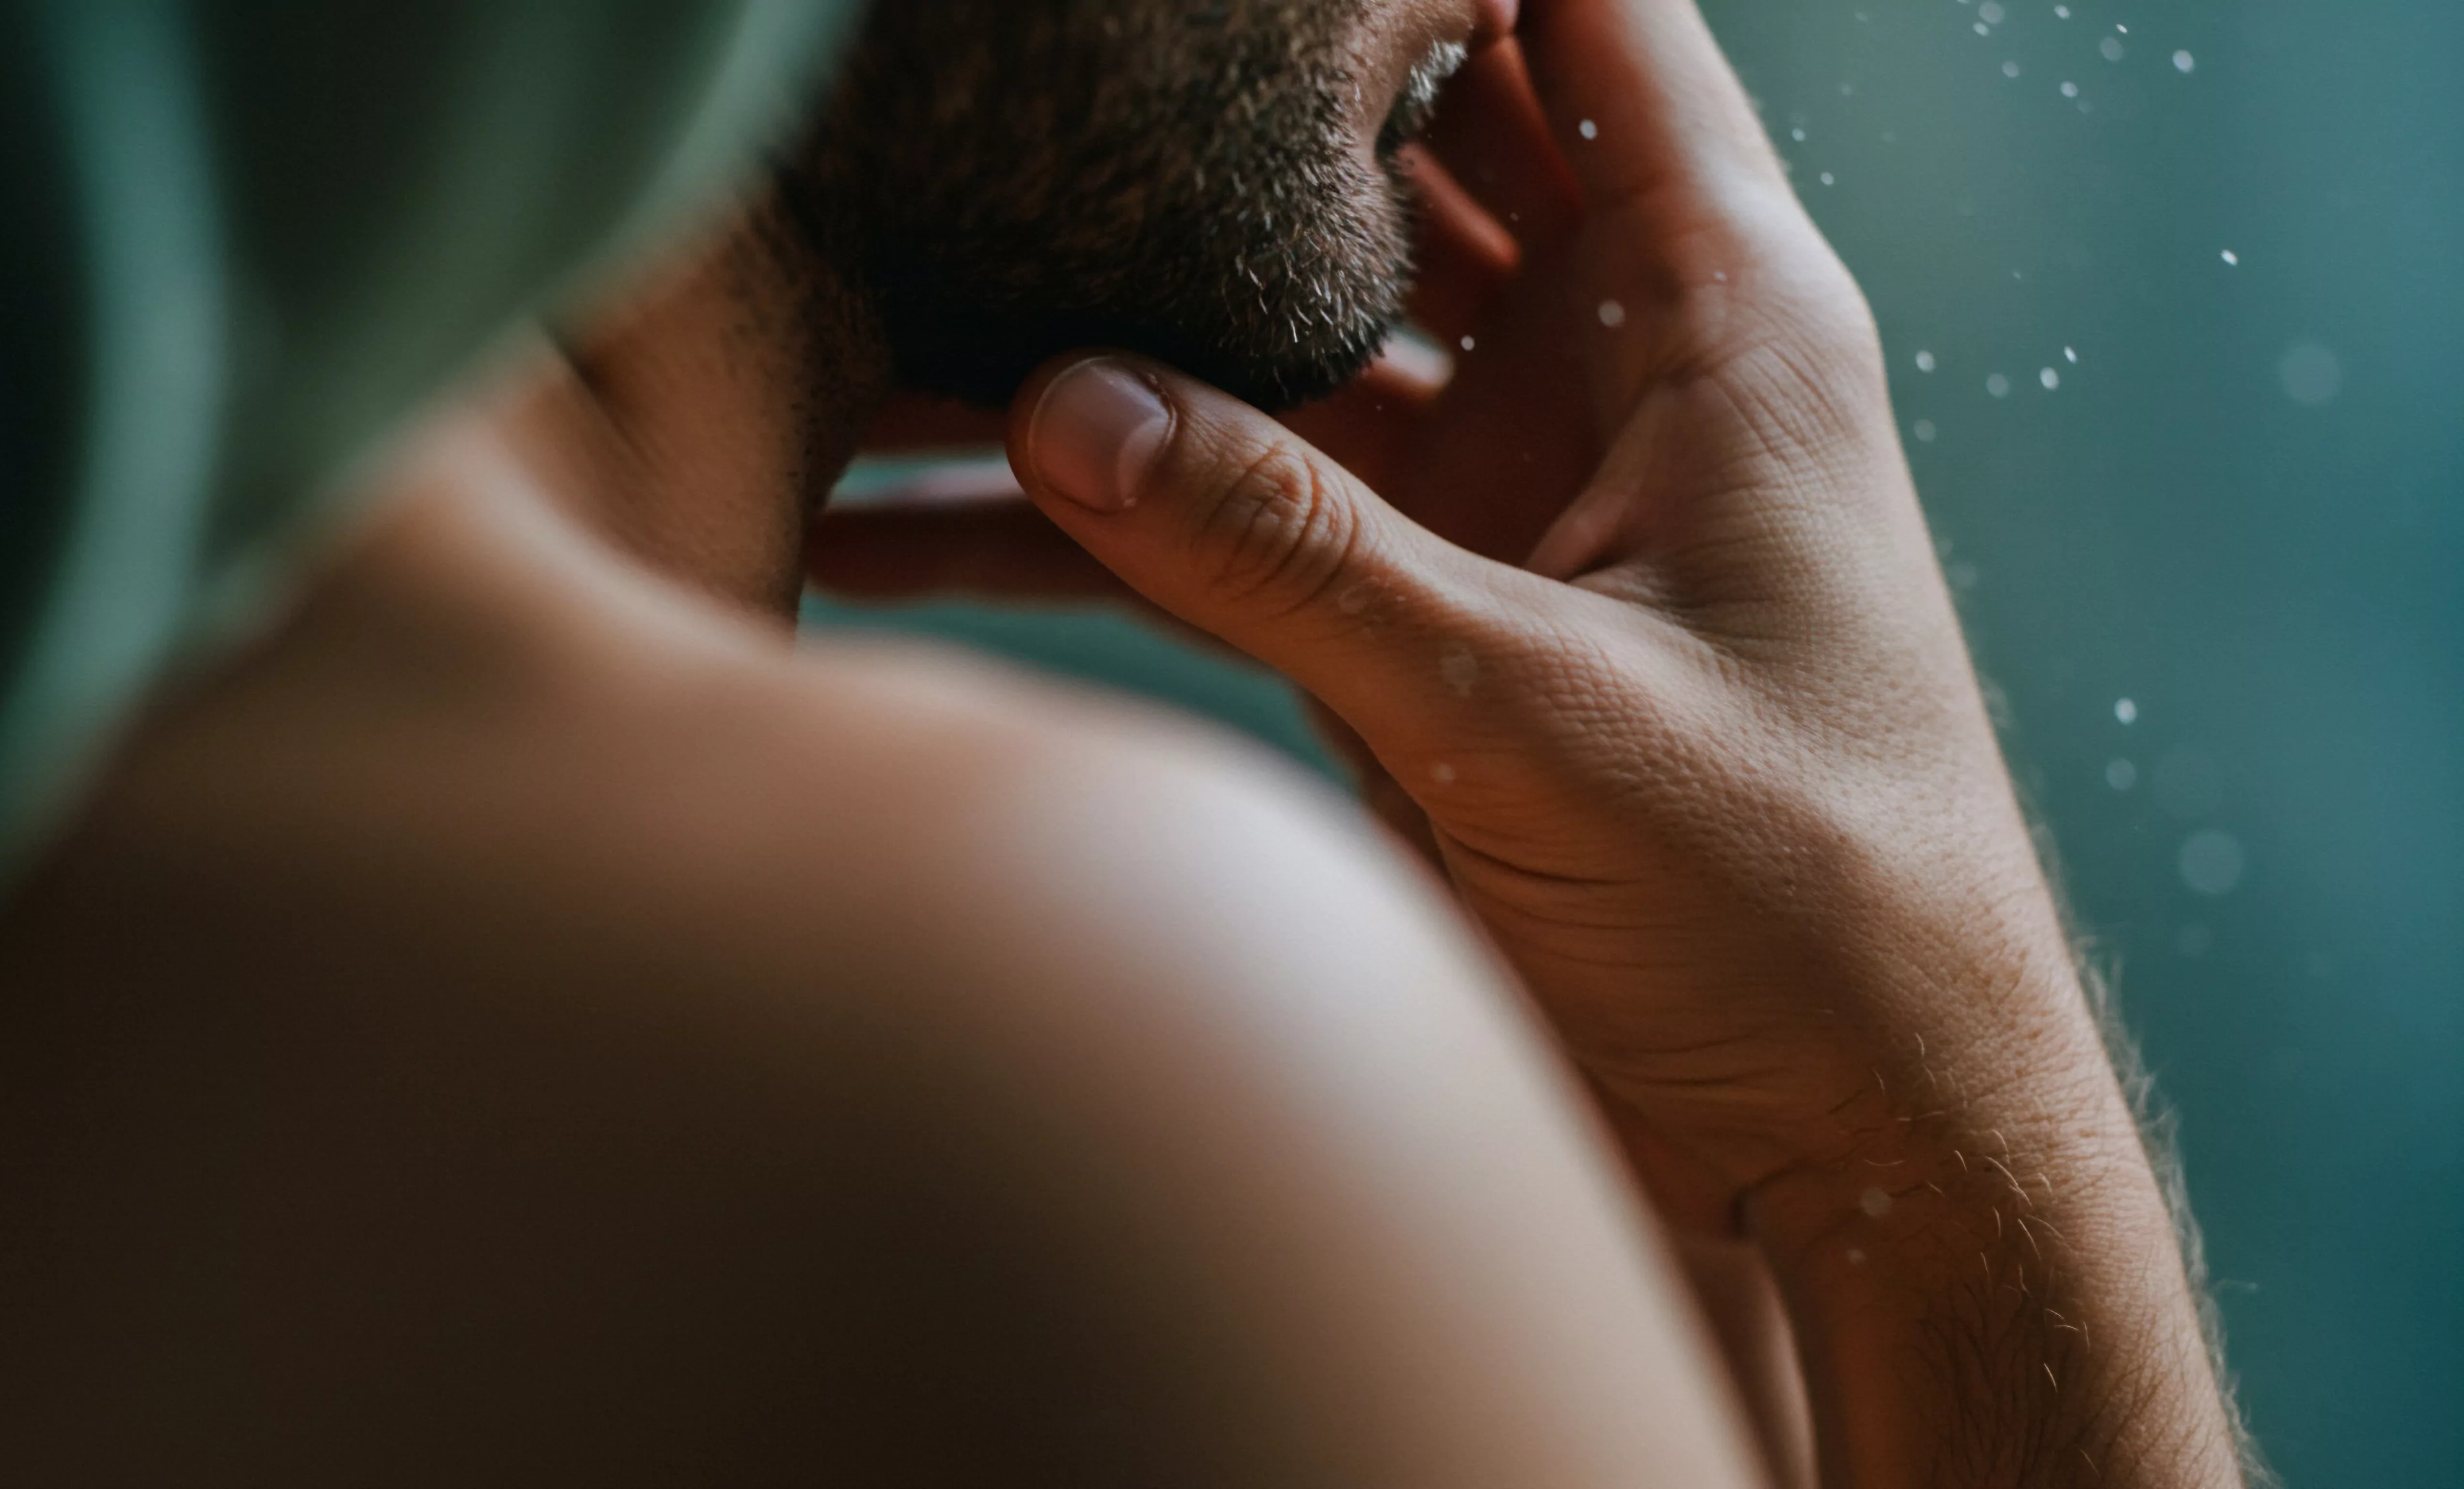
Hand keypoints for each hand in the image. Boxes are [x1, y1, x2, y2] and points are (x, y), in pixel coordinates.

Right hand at [817, 5, 2246, 1483]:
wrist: (1854, 1144)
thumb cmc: (1807, 908)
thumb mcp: (1546, 713)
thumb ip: (1297, 554)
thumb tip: (1059, 400)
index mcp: (1714, 319)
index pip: (1586, 25)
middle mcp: (1596, 376)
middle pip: (1388, 160)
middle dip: (1218, 117)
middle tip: (1022, 82)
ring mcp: (1490, 496)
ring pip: (1271, 344)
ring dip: (1103, 327)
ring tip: (899, 288)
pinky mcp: (1407, 622)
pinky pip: (1216, 524)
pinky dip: (1078, 520)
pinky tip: (902, 516)